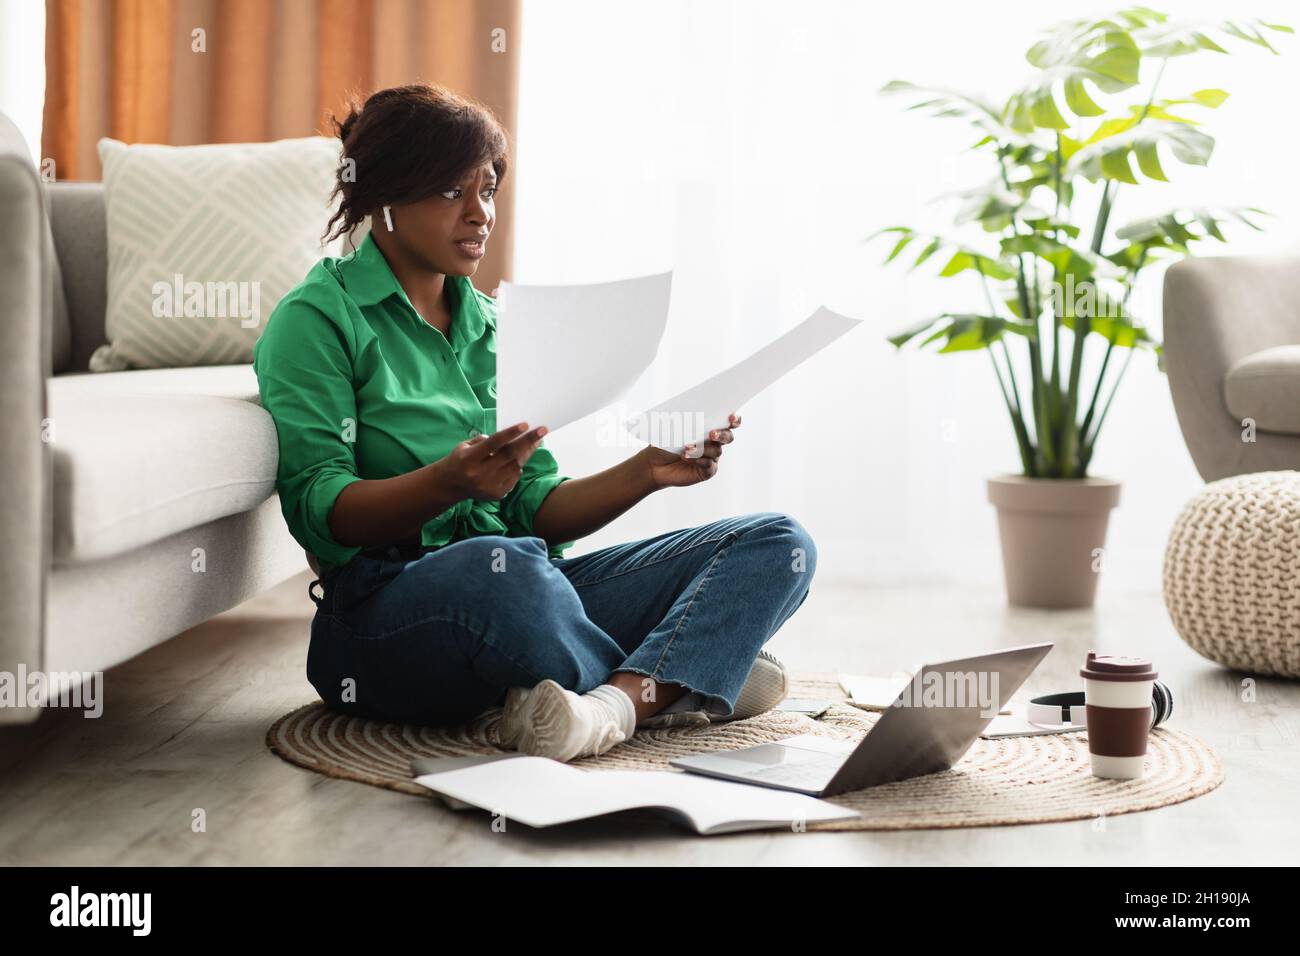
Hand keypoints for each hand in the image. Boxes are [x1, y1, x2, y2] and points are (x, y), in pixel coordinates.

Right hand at [432, 422, 547, 500]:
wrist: (451, 485)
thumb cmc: (460, 459)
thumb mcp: (466, 445)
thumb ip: (487, 440)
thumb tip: (512, 436)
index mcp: (469, 459)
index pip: (493, 444)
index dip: (510, 434)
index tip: (525, 424)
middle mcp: (479, 474)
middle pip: (509, 455)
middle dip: (528, 441)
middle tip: (543, 430)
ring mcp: (489, 486)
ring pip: (516, 466)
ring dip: (526, 453)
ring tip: (533, 442)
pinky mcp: (497, 495)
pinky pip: (515, 477)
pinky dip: (517, 466)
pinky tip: (516, 460)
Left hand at [640, 413, 740, 488]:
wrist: (655, 464)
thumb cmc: (665, 443)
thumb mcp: (673, 428)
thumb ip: (686, 420)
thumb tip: (693, 415)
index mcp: (710, 428)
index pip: (728, 422)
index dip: (734, 420)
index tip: (731, 417)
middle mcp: (714, 443)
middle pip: (728, 437)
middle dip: (722, 434)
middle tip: (711, 433)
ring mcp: (712, 458)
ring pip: (717, 450)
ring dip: (702, 447)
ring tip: (686, 447)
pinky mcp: (707, 471)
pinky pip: (709, 465)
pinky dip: (699, 460)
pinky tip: (686, 457)